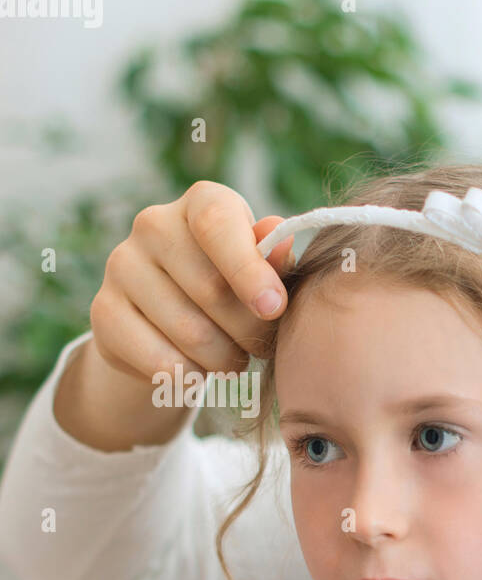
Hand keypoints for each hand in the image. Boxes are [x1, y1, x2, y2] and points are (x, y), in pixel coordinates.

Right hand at [88, 180, 294, 386]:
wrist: (178, 325)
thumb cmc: (240, 290)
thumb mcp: (267, 274)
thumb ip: (276, 261)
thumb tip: (279, 236)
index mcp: (203, 203)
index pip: (217, 224)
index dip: (248, 269)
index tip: (274, 308)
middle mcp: (154, 224)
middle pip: (212, 290)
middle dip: (251, 331)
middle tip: (261, 345)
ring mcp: (122, 265)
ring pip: (191, 332)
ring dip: (225, 360)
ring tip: (234, 358)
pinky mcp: (103, 311)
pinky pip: (161, 360)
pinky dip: (192, 377)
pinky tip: (200, 371)